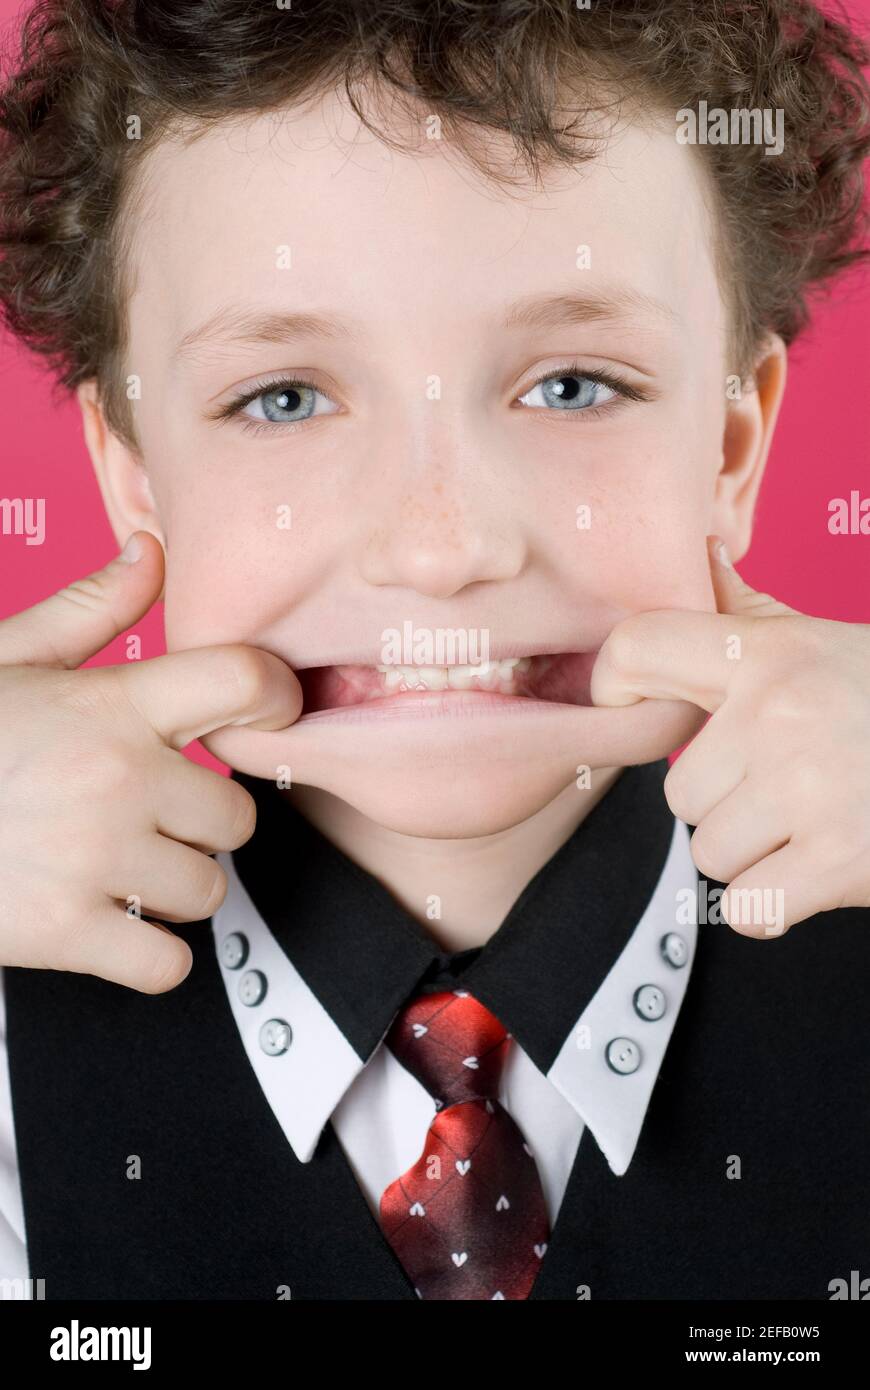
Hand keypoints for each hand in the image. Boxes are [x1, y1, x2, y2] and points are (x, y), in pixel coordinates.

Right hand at [0, 532, 300, 990]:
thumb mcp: (4, 658)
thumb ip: (88, 607)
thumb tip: (152, 552)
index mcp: (108, 706)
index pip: (246, 681)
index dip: (275, 697)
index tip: (267, 715)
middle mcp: (117, 779)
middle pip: (238, 814)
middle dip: (200, 820)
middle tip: (146, 815)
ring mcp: (96, 859)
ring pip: (209, 890)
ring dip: (174, 887)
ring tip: (118, 868)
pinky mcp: (66, 933)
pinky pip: (169, 963)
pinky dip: (150, 956)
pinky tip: (114, 925)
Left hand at [590, 535, 869, 934]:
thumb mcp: (825, 641)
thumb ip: (752, 611)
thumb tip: (701, 555)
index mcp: (770, 653)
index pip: (637, 648)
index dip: (615, 683)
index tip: (627, 702)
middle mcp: (780, 715)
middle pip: (678, 791)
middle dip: (722, 802)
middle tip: (783, 786)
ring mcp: (808, 789)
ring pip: (709, 852)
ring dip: (752, 855)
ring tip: (809, 822)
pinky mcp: (839, 861)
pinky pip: (747, 907)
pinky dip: (775, 905)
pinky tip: (813, 870)